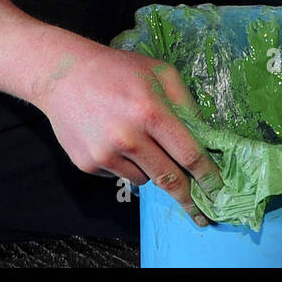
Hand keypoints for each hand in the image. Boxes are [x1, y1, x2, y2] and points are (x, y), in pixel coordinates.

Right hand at [32, 40, 222, 225]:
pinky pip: (120, 175)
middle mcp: (128, 137)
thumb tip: (204, 138)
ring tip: (137, 139)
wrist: (63, 74)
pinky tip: (114, 139)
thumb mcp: (160, 72)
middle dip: (189, 197)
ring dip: (151, 168)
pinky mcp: (88, 164)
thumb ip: (185, 104)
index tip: (219, 191)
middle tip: (202, 211)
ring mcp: (105, 154)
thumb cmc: (117, 69)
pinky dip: (125, 164)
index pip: (188, 154)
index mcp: (151, 112)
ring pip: (145, 179)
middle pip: (169, 178)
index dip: (207, 176)